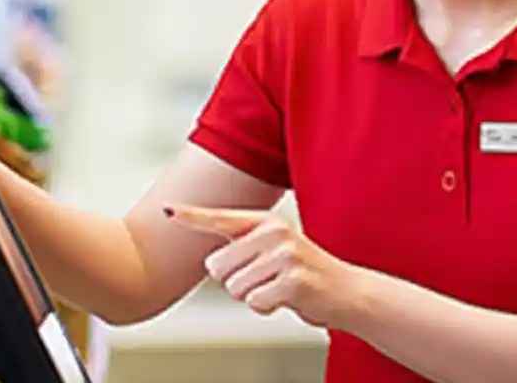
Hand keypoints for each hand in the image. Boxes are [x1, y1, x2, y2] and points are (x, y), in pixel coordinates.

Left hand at [165, 205, 362, 328]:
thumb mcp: (276, 250)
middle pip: (217, 267)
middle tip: (266, 279)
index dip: (193, 216)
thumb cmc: (304, 273)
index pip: (221, 218)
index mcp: (267, 222)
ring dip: (252, 296)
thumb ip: (245, 248)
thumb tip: (211, 262)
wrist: (346, 292)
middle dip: (235, 281)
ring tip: (278, 287)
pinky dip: (267, 307)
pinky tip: (286, 298)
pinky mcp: (292, 281)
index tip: (169, 210)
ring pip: (234, 288)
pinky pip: (254, 302)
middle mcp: (275, 233)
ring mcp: (285, 256)